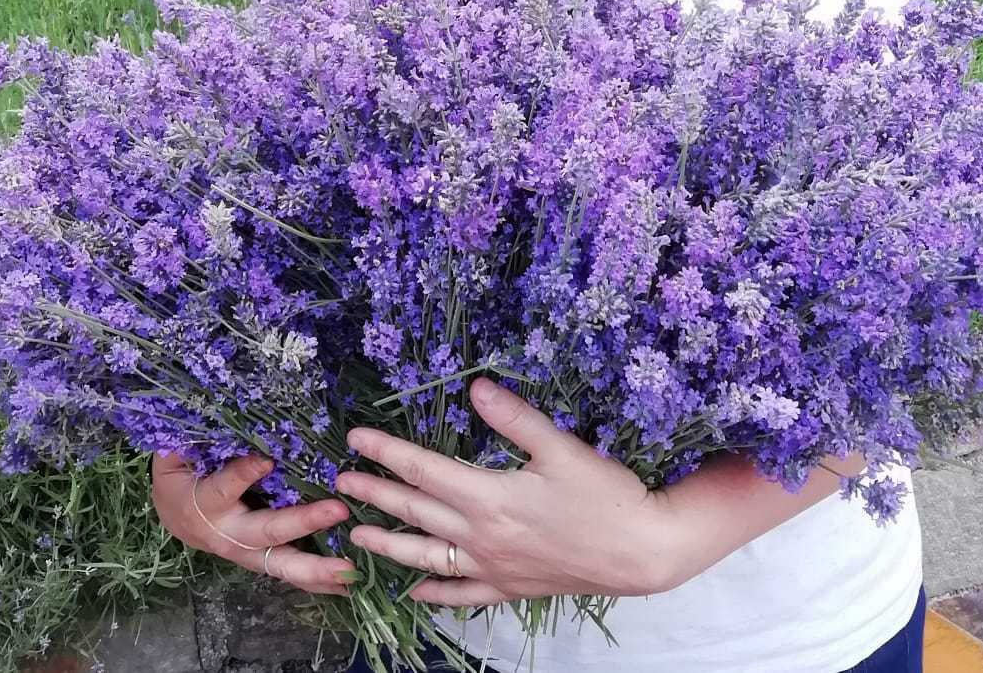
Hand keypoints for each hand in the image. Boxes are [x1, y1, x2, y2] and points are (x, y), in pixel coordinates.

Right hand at [151, 451, 354, 594]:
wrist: (175, 516)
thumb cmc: (180, 477)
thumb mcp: (177, 455)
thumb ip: (195, 441)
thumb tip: (219, 417)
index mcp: (205, 501)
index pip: (224, 488)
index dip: (244, 474)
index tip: (268, 460)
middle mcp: (228, 532)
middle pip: (266, 532)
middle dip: (303, 522)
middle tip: (338, 510)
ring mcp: (247, 550)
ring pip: (281, 563)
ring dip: (317, 568)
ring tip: (349, 569)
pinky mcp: (262, 558)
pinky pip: (289, 571)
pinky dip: (317, 579)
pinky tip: (347, 582)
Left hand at [334, 378, 682, 606]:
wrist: (641, 552)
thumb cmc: (603, 494)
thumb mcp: (560, 446)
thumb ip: (513, 417)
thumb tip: (474, 386)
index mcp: (489, 497)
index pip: (423, 470)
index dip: (387, 451)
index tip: (355, 438)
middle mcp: (482, 537)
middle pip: (416, 512)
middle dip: (375, 494)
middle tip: (341, 480)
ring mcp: (494, 568)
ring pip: (427, 557)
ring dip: (388, 545)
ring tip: (356, 536)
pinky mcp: (511, 588)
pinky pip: (462, 595)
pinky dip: (434, 593)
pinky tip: (414, 591)